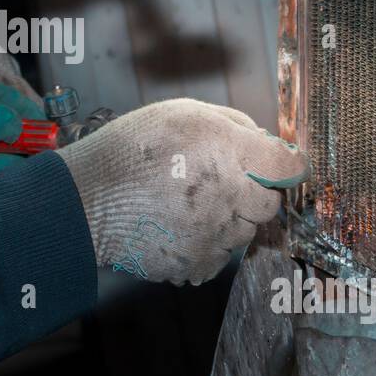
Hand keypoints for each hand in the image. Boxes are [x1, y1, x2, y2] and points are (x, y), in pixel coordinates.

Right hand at [54, 98, 309, 285]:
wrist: (85, 200)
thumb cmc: (131, 149)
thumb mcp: (181, 112)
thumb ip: (233, 124)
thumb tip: (268, 143)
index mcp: (227, 149)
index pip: (289, 167)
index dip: (286, 166)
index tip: (276, 167)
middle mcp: (228, 194)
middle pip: (270, 205)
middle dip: (254, 194)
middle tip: (221, 184)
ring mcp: (214, 234)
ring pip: (244, 233)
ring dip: (229, 220)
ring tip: (190, 206)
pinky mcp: (197, 263)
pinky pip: (220, 257)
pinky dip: (206, 245)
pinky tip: (178, 227)